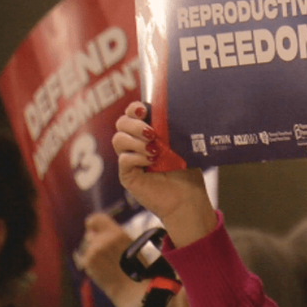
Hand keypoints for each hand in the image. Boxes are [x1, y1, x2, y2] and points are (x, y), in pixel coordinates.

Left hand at [74, 213, 146, 306]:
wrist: (132, 290)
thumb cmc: (136, 268)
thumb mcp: (130, 244)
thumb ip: (113, 236)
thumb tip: (92, 231)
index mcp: (117, 233)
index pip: (95, 219)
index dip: (93, 224)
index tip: (95, 229)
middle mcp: (103, 240)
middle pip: (90, 235)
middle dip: (96, 242)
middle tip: (108, 254)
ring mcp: (93, 253)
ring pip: (87, 248)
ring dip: (93, 253)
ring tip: (107, 264)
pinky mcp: (87, 264)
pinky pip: (84, 258)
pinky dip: (90, 264)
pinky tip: (102, 270)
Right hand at [112, 102, 216, 246]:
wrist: (188, 199)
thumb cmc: (187, 171)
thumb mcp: (181, 145)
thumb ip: (171, 128)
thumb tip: (168, 110)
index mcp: (148, 133)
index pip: (132, 114)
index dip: (134, 108)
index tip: (144, 109)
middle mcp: (136, 144)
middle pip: (121, 124)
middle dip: (134, 124)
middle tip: (152, 133)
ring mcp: (130, 160)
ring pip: (118, 140)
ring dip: (136, 141)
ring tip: (154, 150)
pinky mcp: (127, 176)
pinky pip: (123, 160)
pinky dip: (137, 157)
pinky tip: (152, 161)